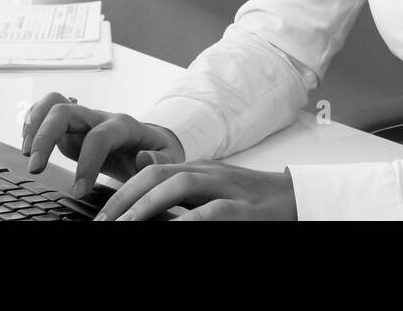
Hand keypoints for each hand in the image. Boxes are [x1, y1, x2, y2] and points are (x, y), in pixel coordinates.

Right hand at [21, 91, 184, 197]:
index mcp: (124, 126)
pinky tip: (27, 143)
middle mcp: (100, 117)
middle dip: (45, 137)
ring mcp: (83, 119)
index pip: (99, 137)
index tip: (78, 192)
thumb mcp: (170, 159)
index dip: (86, 164)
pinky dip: (32, 122)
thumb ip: (160, 160)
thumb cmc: (158, 154)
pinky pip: (46, 111)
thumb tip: (143, 158)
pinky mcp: (70, 127)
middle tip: (35, 168)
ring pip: (52, 103)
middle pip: (66, 111)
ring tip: (26, 153)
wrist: (151, 143)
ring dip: (34, 124)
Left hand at [94, 159, 297, 220]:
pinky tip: (169, 231)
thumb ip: (187, 201)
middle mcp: (210, 172)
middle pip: (158, 173)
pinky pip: (212, 211)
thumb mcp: (217, 196)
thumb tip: (151, 215)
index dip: (123, 190)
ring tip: (124, 225)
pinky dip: (187, 222)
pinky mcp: (246, 208)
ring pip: (179, 184)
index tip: (101, 213)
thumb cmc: (256, 204)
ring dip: (146, 205)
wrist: (301, 199)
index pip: (153, 171)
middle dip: (124, 197)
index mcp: (201, 170)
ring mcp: (228, 187)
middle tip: (101, 221)